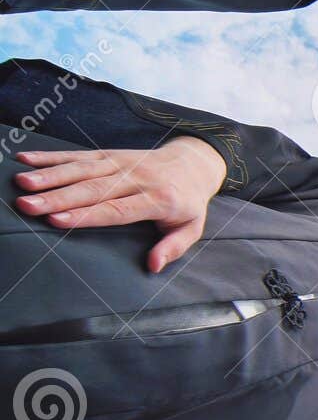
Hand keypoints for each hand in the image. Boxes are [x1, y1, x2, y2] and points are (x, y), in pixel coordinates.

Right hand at [12, 137, 226, 272]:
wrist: (193, 163)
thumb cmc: (188, 202)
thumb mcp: (192, 227)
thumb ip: (173, 247)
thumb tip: (153, 265)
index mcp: (157, 198)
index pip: (117, 209)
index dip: (86, 215)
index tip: (58, 220)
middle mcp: (135, 178)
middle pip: (92, 189)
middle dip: (58, 197)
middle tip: (28, 205)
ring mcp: (119, 163)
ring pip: (81, 170)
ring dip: (49, 175)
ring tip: (21, 182)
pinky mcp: (108, 155)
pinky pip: (77, 155)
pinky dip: (51, 157)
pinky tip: (26, 160)